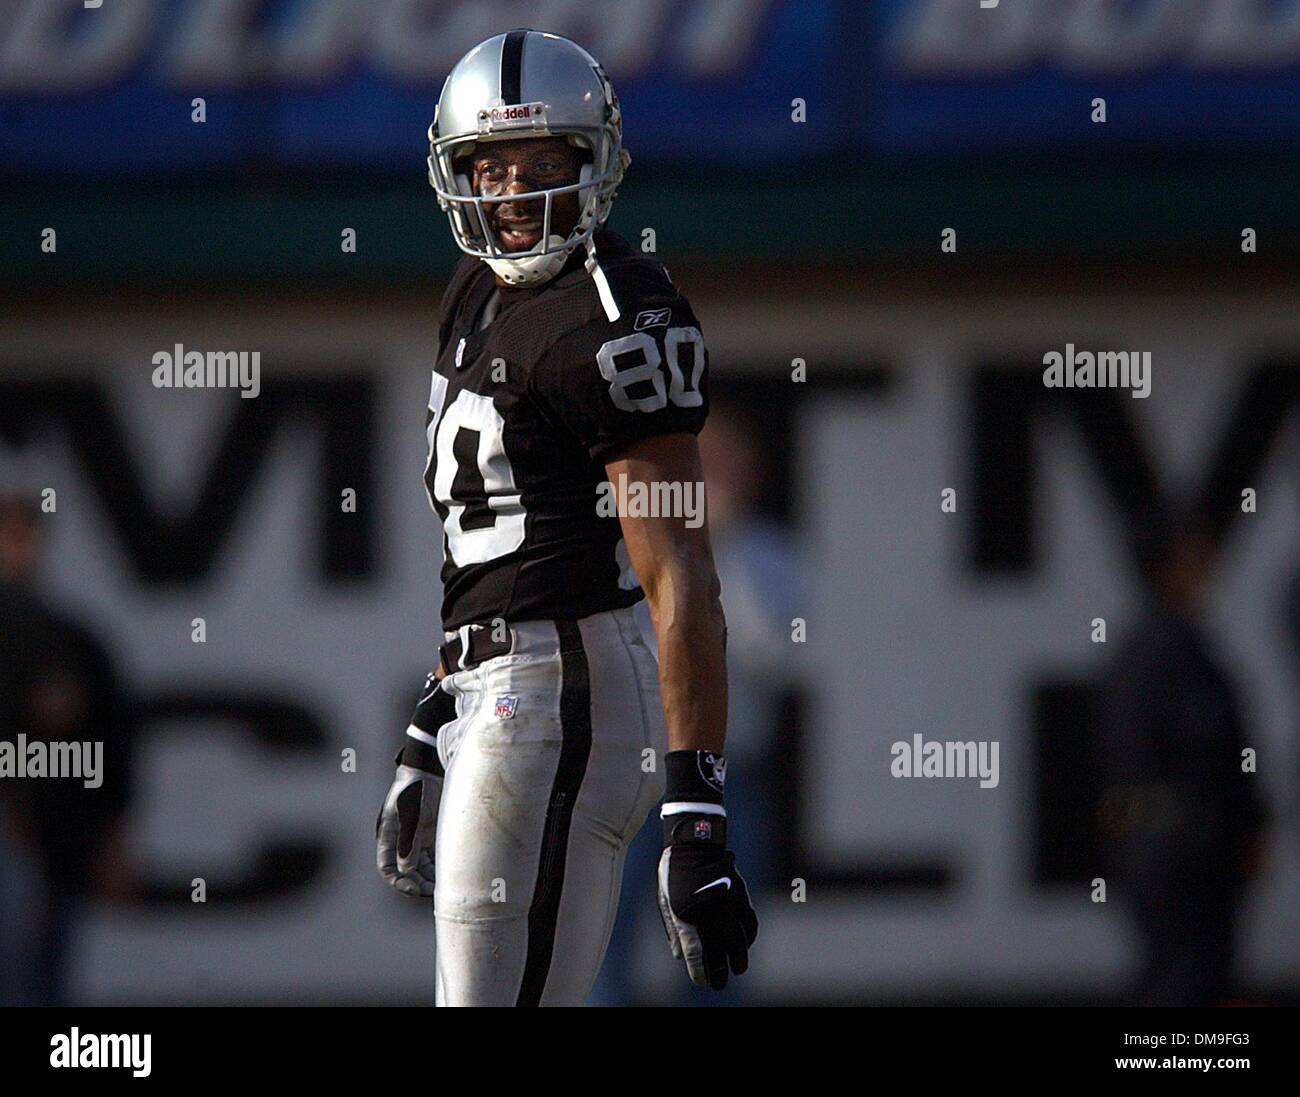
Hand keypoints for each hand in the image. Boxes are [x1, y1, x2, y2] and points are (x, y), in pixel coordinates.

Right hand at [376, 760, 441, 896]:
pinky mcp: (432, 833)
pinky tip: (450, 873)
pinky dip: (439, 867)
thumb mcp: (411, 813)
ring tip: (442, 887)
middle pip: (406, 871)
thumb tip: (406, 869)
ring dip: (429, 878)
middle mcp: (402, 840)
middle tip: (431, 892)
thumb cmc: (415, 788)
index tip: (412, 889)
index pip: (387, 868)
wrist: (430, 768)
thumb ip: (409, 840)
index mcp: (389, 836)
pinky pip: (433, 856)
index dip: (398, 882)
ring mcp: (417, 837)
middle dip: (416, 884)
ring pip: (421, 866)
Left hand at [658, 813, 757, 989]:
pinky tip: (745, 944)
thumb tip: (679, 957)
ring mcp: (727, 904)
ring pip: (738, 941)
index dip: (699, 971)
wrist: (695, 842)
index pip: (695, 953)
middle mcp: (709, 913)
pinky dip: (748, 937)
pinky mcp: (741, 896)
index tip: (702, 981)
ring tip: (738, 969)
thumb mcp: (665, 900)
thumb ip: (673, 929)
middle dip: (718, 972)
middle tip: (719, 984)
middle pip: (718, 952)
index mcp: (686, 915)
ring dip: (739, 958)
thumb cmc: (674, 872)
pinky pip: (749, 923)